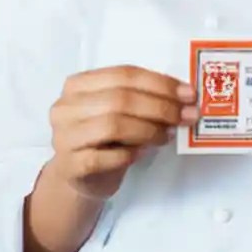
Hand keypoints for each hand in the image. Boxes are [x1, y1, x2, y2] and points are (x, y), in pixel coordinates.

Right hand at [48, 65, 197, 200]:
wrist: (82, 176)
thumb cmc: (106, 138)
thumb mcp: (121, 111)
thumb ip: (143, 98)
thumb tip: (184, 98)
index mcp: (79, 84)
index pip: (124, 74)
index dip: (160, 83)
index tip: (188, 94)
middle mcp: (65, 107)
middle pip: (120, 99)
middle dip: (161, 107)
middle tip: (186, 116)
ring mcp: (64, 136)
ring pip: (113, 125)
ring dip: (149, 130)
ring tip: (168, 135)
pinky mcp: (69, 165)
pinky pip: (104, 157)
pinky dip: (128, 155)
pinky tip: (142, 154)